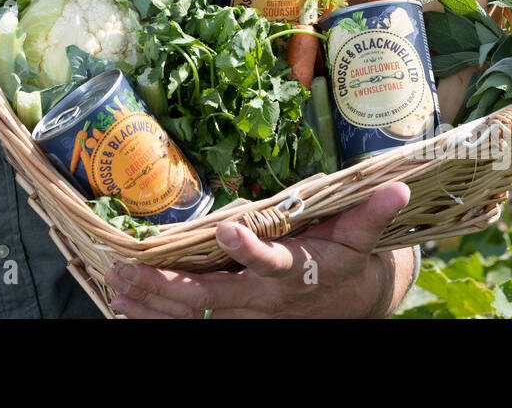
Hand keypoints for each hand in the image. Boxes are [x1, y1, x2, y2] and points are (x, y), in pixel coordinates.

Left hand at [106, 181, 415, 318]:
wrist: (348, 303)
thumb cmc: (346, 259)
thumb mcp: (360, 237)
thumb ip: (371, 212)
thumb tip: (398, 186)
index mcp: (292, 270)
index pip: (268, 261)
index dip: (248, 249)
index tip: (227, 229)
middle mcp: (262, 297)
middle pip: (211, 297)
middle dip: (167, 286)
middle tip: (129, 272)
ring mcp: (243, 313)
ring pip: (192, 314)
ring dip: (151, 304)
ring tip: (114, 289)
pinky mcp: (231, 320)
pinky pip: (189, 325)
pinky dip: (155, 319)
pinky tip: (123, 308)